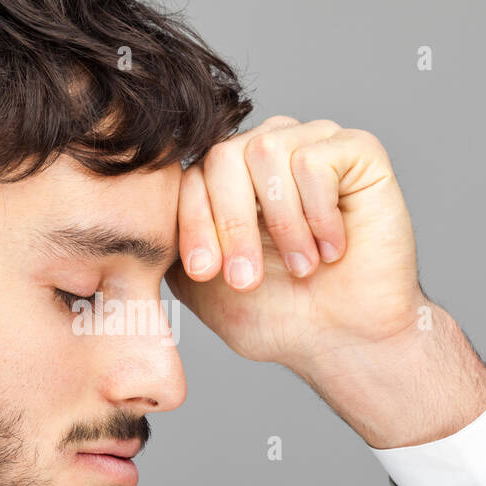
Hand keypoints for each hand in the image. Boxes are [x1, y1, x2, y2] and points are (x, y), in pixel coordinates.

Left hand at [165, 115, 485, 446]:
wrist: (344, 340)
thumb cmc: (280, 316)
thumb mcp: (204, 285)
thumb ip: (170, 246)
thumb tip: (129, 223)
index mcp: (228, 179)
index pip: (191, 176)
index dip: (192, 223)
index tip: (202, 272)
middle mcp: (268, 151)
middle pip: (223, 157)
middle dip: (229, 224)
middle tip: (246, 279)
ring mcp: (313, 144)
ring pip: (267, 152)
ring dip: (281, 224)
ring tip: (302, 268)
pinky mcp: (357, 150)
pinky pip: (316, 159)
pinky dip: (319, 214)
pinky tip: (333, 249)